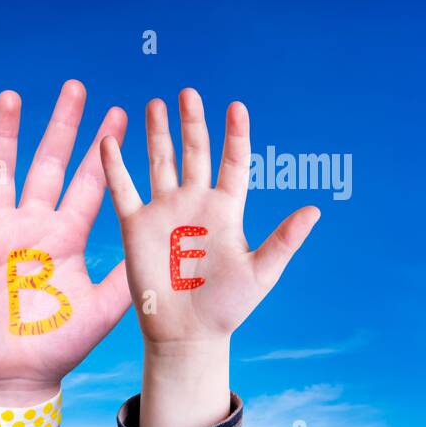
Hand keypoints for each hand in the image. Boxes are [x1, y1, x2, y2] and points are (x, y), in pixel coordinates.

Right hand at [0, 82, 130, 399]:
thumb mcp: (103, 308)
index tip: (120, 113)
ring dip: (4, 135)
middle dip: (61, 126)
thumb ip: (129, 274)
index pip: (89, 182)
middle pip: (47, 164)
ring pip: (1, 171)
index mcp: (66, 236)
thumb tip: (169, 245)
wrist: (10, 378)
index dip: (103, 149)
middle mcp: (33, 226)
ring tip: (12, 97)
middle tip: (74, 86)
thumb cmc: (57, 347)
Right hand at [99, 89, 319, 347]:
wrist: (186, 333)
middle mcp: (195, 205)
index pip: (232, 163)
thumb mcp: (261, 273)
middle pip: (194, 153)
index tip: (236, 106)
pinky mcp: (136, 227)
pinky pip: (123, 191)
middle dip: (191, 123)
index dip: (234, 136)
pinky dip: (115, 166)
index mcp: (226, 210)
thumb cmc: (227, 308)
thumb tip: (315, 209)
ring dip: (157, 134)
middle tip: (188, 93)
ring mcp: (164, 213)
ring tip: (155, 104)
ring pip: (160, 163)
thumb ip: (284, 239)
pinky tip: (110, 141)